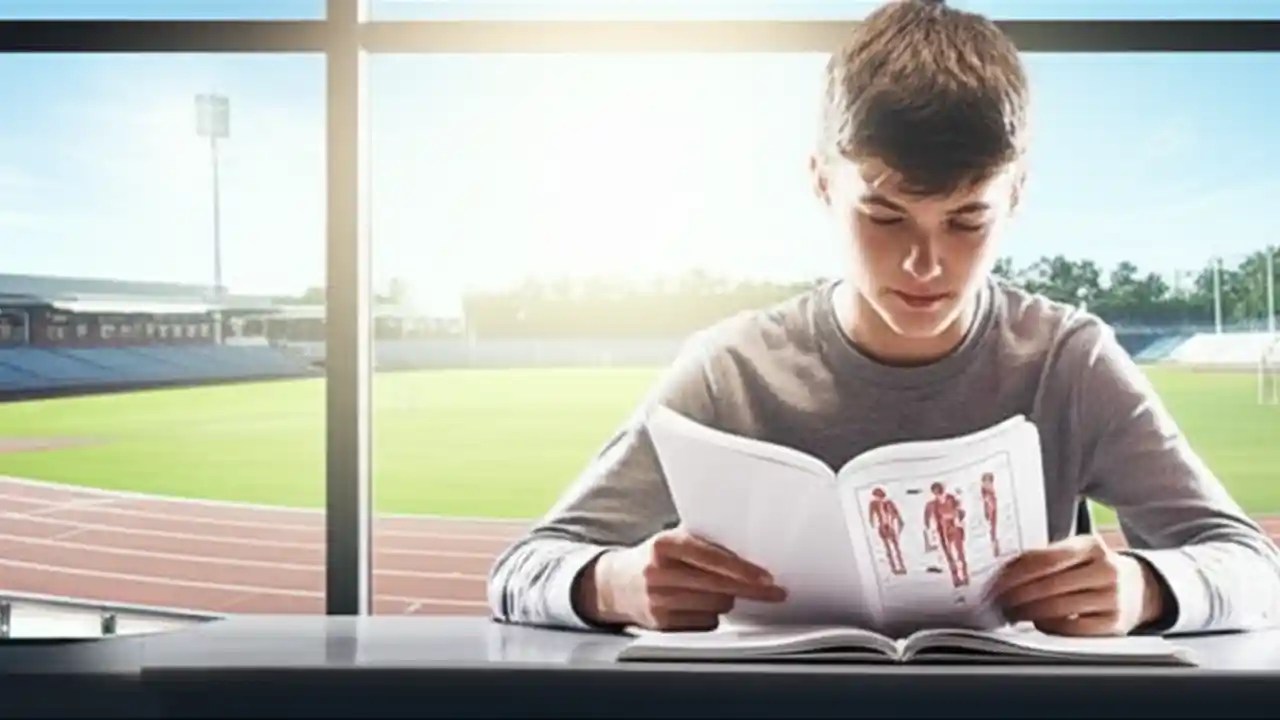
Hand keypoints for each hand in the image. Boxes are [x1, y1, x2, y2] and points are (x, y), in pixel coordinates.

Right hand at [574, 527, 786, 630]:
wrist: (615, 584)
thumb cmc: (656, 558)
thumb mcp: (673, 540)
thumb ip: (704, 542)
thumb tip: (750, 548)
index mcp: (664, 544)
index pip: (710, 557)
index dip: (742, 569)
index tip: (767, 578)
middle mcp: (658, 573)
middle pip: (718, 587)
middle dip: (751, 590)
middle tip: (775, 593)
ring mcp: (658, 601)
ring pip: (715, 607)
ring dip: (726, 600)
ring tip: (716, 591)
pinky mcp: (661, 625)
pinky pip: (704, 624)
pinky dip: (709, 616)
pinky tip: (697, 605)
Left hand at [987, 534, 1164, 635]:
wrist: (1140, 588)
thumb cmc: (1094, 569)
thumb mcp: (1079, 552)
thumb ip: (1048, 557)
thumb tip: (1005, 569)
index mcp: (1092, 545)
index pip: (1045, 558)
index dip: (1016, 572)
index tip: (997, 581)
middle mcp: (1106, 570)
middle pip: (1050, 585)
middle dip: (1017, 595)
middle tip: (998, 600)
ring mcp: (1113, 598)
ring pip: (1059, 608)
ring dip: (1029, 612)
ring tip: (1012, 612)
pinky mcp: (1115, 623)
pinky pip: (1073, 628)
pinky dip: (1050, 626)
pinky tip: (1038, 622)